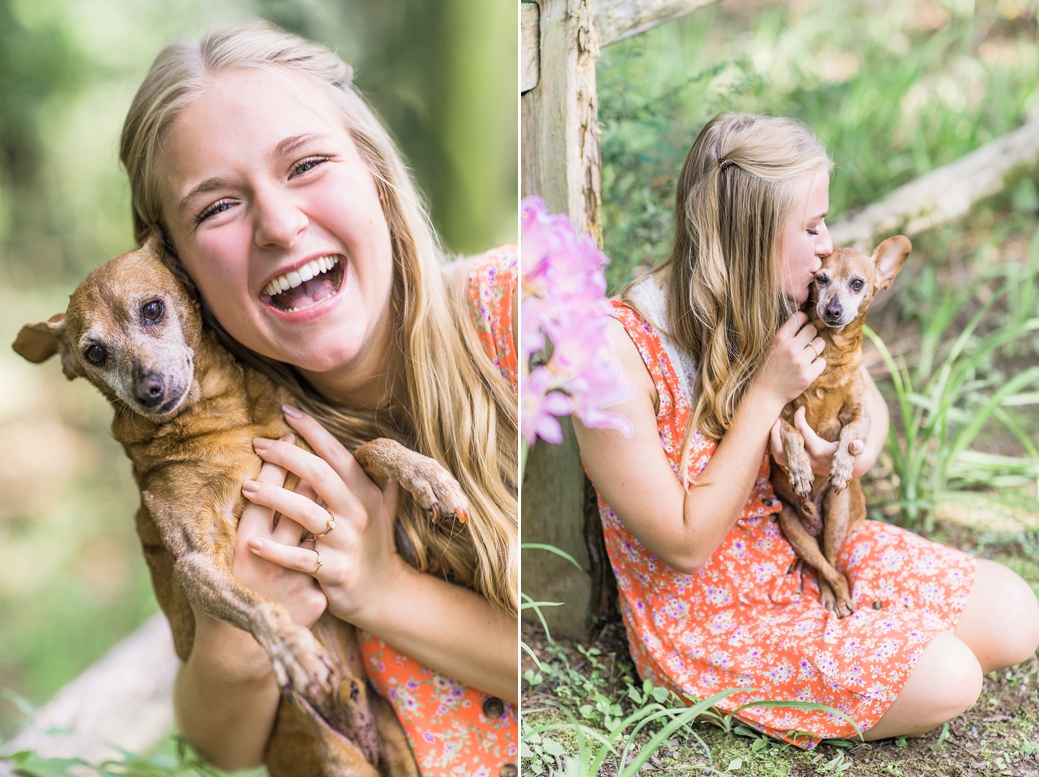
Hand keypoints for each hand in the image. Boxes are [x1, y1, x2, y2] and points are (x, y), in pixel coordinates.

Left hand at [241, 408, 405, 625]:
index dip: (314, 431)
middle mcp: (359, 513)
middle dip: (286, 456)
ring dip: (274, 497)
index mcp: (367, 493)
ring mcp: (348, 543)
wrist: (383, 593)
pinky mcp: (336, 571)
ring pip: (307, 513)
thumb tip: (370, 441)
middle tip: (258, 445)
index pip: (339, 454)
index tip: (287, 411)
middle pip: (320, 476)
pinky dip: (276, 551)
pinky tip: (253, 543)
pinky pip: (301, 558)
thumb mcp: (380, 506)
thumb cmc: (373, 544)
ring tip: (247, 488)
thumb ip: (372, 477)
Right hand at [755, 312, 827, 406]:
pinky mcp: (808, 375)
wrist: (766, 393)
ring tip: (808, 354)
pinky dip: (817, 363)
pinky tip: (809, 367)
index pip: (799, 318)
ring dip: (816, 348)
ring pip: (820, 343)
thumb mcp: (772, 348)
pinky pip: (822, 361)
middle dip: (811, 335)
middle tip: (806, 342)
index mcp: (779, 339)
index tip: (803, 324)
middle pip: (812, 329)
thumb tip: (805, 322)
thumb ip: (786, 336)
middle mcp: (790, 348)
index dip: (803, 319)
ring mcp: (800, 362)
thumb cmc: (769, 369)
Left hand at [769, 406, 864, 476]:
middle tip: (777, 418)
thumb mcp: (857, 447)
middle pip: (784, 447)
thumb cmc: (851, 452)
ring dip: (773, 440)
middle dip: (778, 432)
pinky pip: (780, 459)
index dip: (799, 417)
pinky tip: (777, 435)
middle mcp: (808, 461)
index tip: (801, 407)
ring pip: (779, 455)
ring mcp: (802, 466)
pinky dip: (775, 447)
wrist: (849, 469)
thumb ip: (858, 446)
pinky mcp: (798, 467)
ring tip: (775, 425)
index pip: (803, 432)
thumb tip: (856, 446)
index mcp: (820, 452)